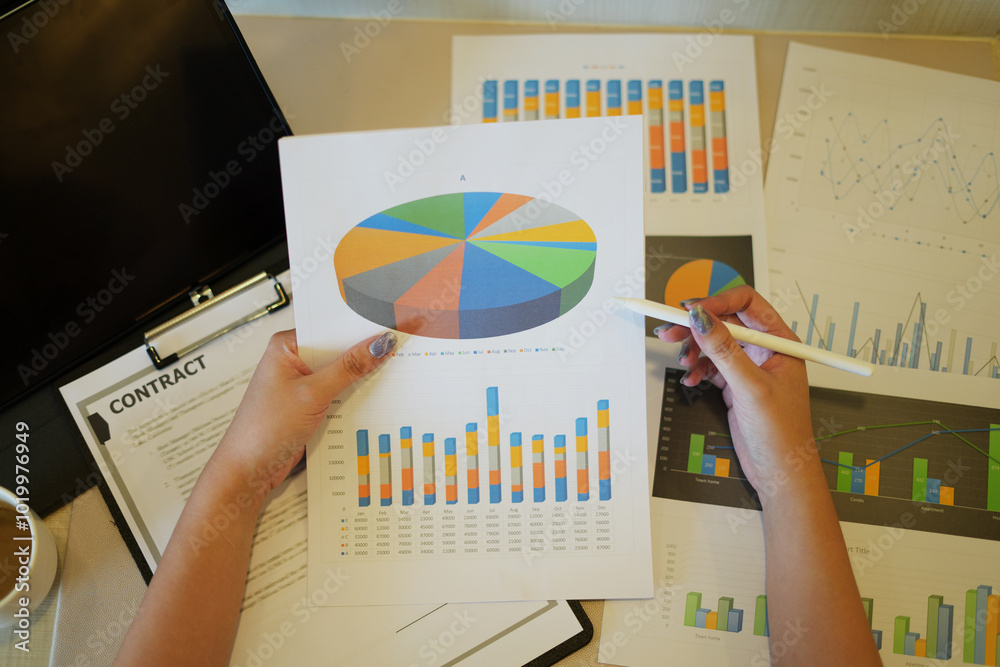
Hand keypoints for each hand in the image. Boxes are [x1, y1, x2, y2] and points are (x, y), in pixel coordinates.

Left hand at [212, 329, 396, 496]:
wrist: (248, 469)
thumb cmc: (263, 429)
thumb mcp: (312, 394)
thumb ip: (348, 368)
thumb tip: (378, 344)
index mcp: (287, 346)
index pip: (332, 328)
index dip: (360, 328)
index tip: (389, 327)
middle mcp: (294, 361)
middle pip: (339, 350)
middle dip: (364, 354)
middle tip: (397, 351)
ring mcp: (302, 384)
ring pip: (341, 373)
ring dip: (360, 377)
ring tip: (390, 373)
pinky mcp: (310, 404)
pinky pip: (339, 393)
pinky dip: (354, 395)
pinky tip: (372, 396)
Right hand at [655, 286, 815, 494]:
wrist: (780, 471)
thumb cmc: (781, 432)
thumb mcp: (750, 386)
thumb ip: (724, 350)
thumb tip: (701, 319)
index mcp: (780, 341)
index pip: (746, 303)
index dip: (717, 302)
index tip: (690, 311)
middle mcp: (765, 349)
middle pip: (724, 321)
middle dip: (696, 326)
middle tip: (669, 332)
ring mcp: (749, 366)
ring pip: (714, 343)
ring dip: (694, 349)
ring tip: (684, 362)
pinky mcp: (736, 384)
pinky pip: (710, 365)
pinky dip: (697, 369)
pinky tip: (691, 379)